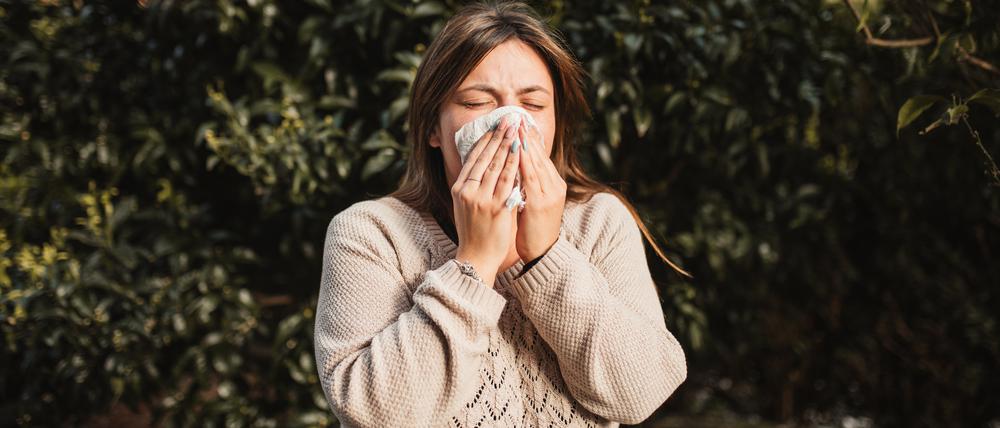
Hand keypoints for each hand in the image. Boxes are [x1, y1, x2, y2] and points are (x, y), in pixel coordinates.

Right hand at [452, 116, 521, 284]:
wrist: (476, 257)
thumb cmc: (474, 231)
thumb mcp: (466, 205)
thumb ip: (473, 186)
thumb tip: (482, 165)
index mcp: (460, 188)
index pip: (473, 158)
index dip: (485, 139)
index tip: (494, 125)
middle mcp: (468, 191)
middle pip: (485, 157)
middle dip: (498, 136)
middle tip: (508, 119)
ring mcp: (482, 199)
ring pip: (497, 166)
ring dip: (508, 144)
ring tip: (516, 128)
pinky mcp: (496, 208)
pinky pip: (507, 181)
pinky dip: (514, 164)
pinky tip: (521, 151)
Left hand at [515, 120, 565, 261]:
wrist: (542, 254)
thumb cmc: (534, 230)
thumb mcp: (532, 202)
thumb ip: (527, 185)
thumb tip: (514, 167)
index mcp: (553, 185)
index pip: (541, 156)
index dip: (530, 139)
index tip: (519, 123)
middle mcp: (554, 186)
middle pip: (540, 155)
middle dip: (527, 135)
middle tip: (516, 116)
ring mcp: (549, 194)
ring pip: (536, 163)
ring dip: (525, 143)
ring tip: (516, 127)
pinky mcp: (541, 203)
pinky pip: (531, 177)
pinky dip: (524, 162)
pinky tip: (517, 150)